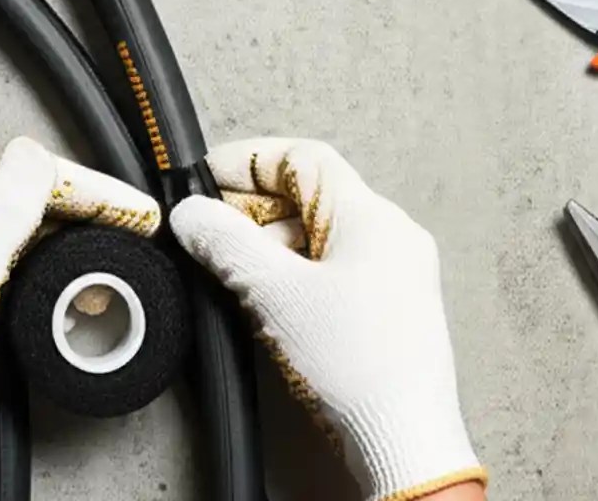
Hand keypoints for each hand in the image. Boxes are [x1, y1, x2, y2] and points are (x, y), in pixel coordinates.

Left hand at [0, 137, 159, 482]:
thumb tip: (40, 154)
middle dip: (83, 210)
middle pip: (25, 190)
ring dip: (60, 235)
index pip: (35, 170)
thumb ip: (13, 196)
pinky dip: (31, 258)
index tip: (136, 212)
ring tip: (99, 256)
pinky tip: (49, 277)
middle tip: (129, 229)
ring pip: (12, 219)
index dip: (95, 189)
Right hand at [170, 138, 485, 500]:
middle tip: (211, 233)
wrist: (403, 438)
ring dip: (272, 248)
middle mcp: (392, 236)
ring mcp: (397, 274)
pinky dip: (297, 277)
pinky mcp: (392, 310)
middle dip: (255, 211)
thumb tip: (194, 214)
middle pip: (311, 197)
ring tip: (238, 277)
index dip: (250, 160)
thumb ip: (227, 245)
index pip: (305, 158)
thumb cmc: (358, 366)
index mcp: (371, 217)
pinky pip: (336, 272)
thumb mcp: (275, 294)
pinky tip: (272, 306)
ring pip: (321, 238)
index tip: (208, 177)